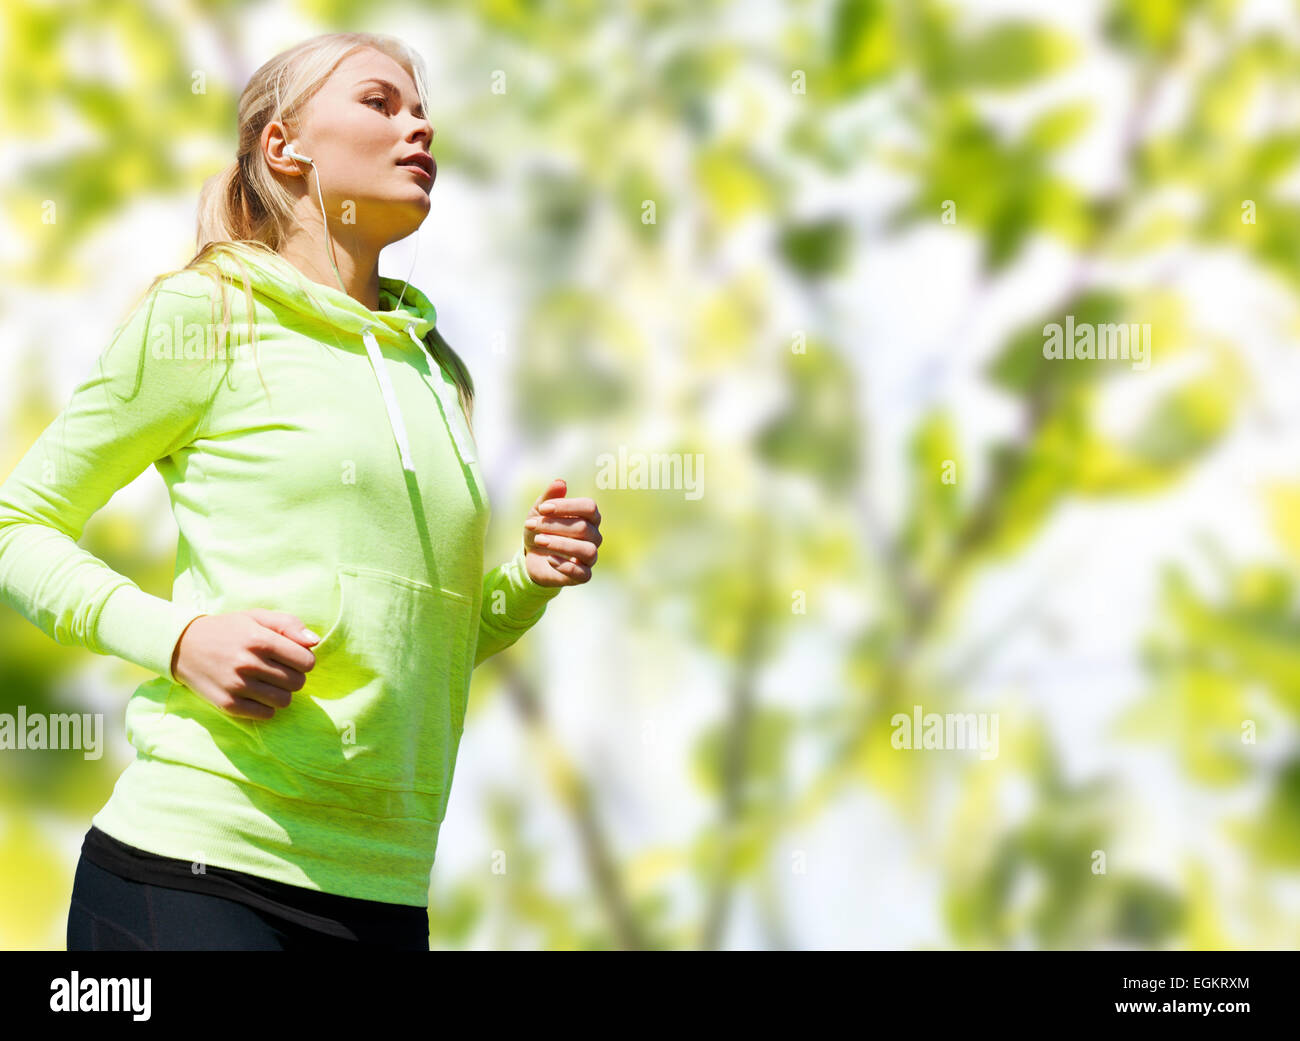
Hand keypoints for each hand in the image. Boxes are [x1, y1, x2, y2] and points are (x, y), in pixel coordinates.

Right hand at [170, 609, 320, 719]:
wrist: (184, 646)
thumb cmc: (228, 630)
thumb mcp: (258, 617)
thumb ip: (289, 624)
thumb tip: (315, 642)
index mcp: (260, 640)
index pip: (307, 662)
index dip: (304, 660)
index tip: (292, 657)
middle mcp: (248, 664)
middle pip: (297, 683)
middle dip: (293, 676)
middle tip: (277, 669)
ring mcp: (237, 686)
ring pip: (284, 701)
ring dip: (281, 692)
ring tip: (268, 682)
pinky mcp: (228, 704)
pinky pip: (266, 715)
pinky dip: (266, 706)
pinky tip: (256, 694)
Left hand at [521, 478, 600, 586]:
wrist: (532, 557)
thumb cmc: (541, 529)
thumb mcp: (540, 511)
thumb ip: (549, 497)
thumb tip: (560, 482)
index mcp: (589, 517)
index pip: (589, 507)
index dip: (567, 506)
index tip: (543, 508)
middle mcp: (594, 536)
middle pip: (584, 528)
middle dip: (554, 525)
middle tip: (530, 525)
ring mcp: (590, 557)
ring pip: (587, 550)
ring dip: (561, 544)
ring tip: (539, 541)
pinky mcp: (583, 575)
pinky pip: (583, 574)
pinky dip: (565, 566)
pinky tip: (548, 559)